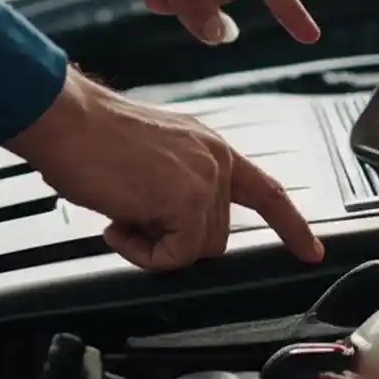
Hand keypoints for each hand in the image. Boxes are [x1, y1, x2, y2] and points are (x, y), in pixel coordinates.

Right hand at [5, 66, 324, 269]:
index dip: (290, 224)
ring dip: (152, 246)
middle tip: (128, 215)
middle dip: (170, 238)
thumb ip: (176, 184)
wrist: (68, 120)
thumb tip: (168, 224)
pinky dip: (142, 255)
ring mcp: (205, 181)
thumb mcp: (151, 155)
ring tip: (120, 213)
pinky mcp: (186, 203)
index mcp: (210, 147)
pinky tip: (117, 225)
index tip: (310, 249)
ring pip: (195, 250)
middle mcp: (215, 160)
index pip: (265, 190)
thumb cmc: (90, 135)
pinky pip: (173, 258)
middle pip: (214, 235)